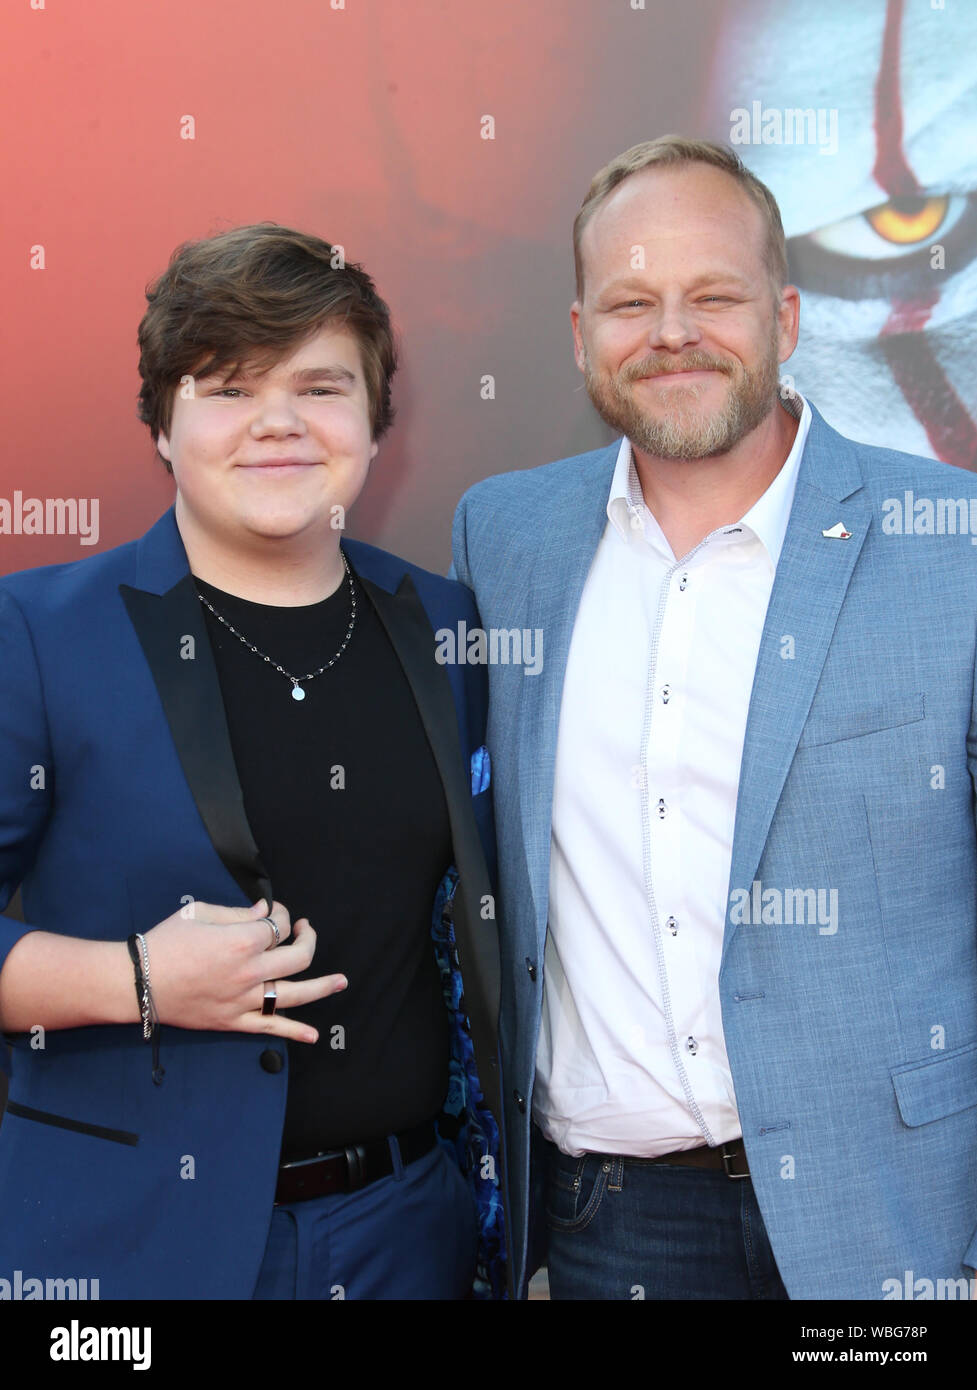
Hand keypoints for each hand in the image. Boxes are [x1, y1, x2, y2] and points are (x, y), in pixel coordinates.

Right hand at [143, 898, 345, 1042]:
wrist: (137, 982)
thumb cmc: (165, 942)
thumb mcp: (200, 914)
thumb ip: (238, 913)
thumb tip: (265, 911)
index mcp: (241, 940)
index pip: (279, 926)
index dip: (282, 914)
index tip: (274, 912)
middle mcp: (249, 971)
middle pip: (298, 956)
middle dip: (308, 938)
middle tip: (305, 930)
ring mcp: (244, 999)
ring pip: (295, 994)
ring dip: (322, 987)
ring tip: (341, 982)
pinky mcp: (233, 1021)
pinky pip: (270, 1027)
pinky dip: (294, 1032)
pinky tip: (314, 1035)